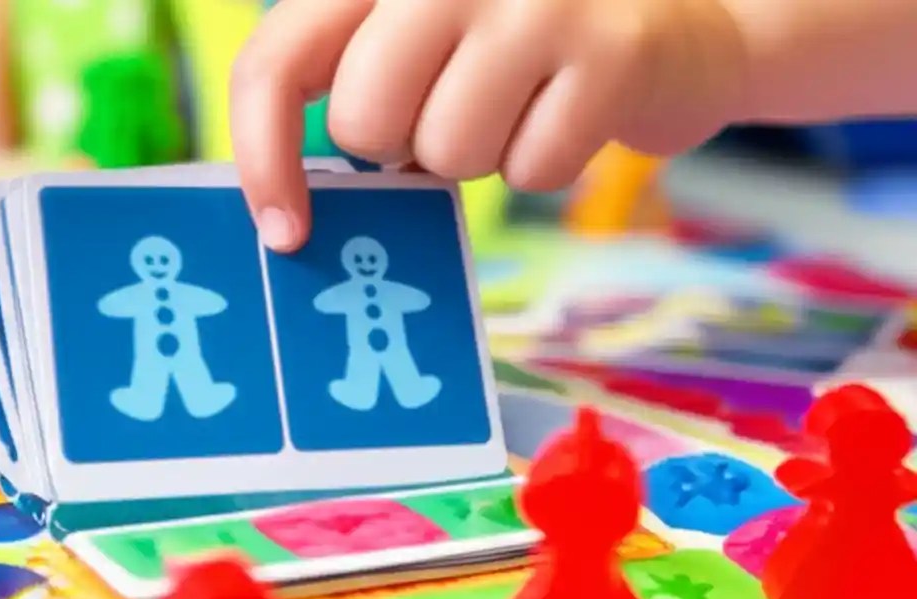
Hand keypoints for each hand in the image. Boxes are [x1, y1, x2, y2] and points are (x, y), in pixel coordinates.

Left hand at [230, 0, 747, 250]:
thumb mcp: (419, 30)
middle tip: (448, 109)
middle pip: (364, 121)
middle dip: (400, 146)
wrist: (679, 13)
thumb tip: (290, 203)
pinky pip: (530, 171)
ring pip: (445, 156)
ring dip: (477, 154)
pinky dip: (544, 161)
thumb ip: (353, 79)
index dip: (265, 154)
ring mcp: (537, 0)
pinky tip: (570, 105)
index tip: (283, 230)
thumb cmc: (518, 38)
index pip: (280, 60)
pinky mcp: (613, 50)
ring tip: (518, 98)